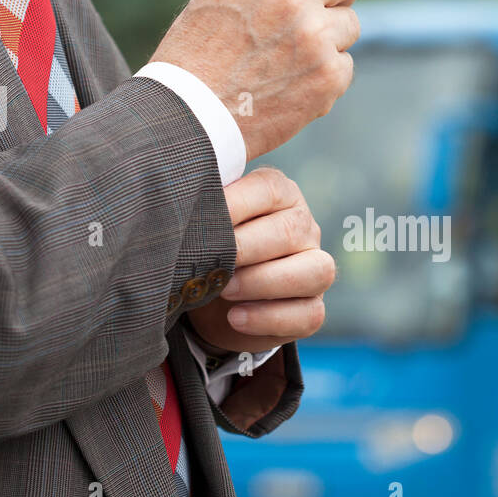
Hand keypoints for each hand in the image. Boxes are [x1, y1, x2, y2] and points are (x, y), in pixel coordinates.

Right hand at [151, 0, 395, 160]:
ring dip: (328, 36)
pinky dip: (324, 76)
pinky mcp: (328, 76)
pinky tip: (288, 86)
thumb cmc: (199, 53)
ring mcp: (315, 35)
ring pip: (350, 23)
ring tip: (282, 59)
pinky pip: (346, 65)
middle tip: (309, 13)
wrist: (188, 116)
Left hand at [185, 168, 334, 354]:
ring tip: (224, 289)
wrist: (208, 301)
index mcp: (280, 194)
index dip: (234, 205)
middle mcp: (304, 227)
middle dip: (245, 248)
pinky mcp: (312, 309)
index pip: (268, 189)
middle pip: (291, 232)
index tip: (196, 220)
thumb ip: (200, 195)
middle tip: (209, 261)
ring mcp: (315, 269)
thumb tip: (182, 178)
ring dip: (264, 282)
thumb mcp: (199, 218)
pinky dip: (268, 318)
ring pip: (314, 271)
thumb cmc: (204, 248)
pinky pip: (309, 314)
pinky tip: (235, 317)